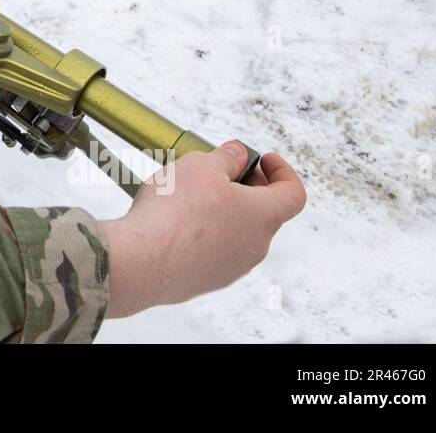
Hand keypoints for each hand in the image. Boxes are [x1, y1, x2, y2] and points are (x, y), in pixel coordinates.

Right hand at [101, 141, 306, 317]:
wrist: (141, 262)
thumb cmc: (174, 213)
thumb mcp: (201, 166)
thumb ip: (226, 157)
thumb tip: (237, 155)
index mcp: (263, 216)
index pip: (293, 193)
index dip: (282, 172)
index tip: (263, 160)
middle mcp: (255, 246)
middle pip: (263, 211)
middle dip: (246, 187)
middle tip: (219, 171)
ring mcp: (232, 267)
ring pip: (237, 231)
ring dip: (222, 210)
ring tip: (190, 195)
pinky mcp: (208, 280)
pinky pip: (214, 250)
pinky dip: (203, 233)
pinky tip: (175, 221)